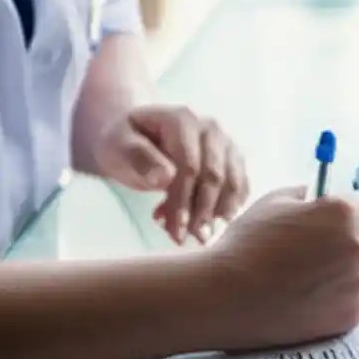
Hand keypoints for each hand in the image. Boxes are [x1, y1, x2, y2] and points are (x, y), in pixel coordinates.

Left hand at [93, 105, 249, 244]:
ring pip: (233, 184)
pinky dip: (228, 210)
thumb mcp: (117, 148)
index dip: (183, 200)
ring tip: (198, 235)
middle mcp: (210, 128)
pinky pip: (241, 189)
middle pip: (214, 176)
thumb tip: (166, 177)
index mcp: (181, 119)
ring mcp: (226, 144)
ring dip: (218, 214)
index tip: (176, 229)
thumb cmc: (124, 145)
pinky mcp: (234, 161)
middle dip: (202, 212)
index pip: (188, 165)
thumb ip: (138, 159)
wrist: (137, 141)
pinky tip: (208, 223)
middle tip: (189, 238)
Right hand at [204, 187, 358, 349]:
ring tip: (329, 274)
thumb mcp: (273, 203)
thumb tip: (319, 195)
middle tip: (337, 249)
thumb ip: (306, 196)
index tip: (352, 221)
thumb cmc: (246, 244)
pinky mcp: (351, 314)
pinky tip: (318, 295)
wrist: (224, 296)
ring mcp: (358, 284)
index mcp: (344, 213)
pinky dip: (347, 297)